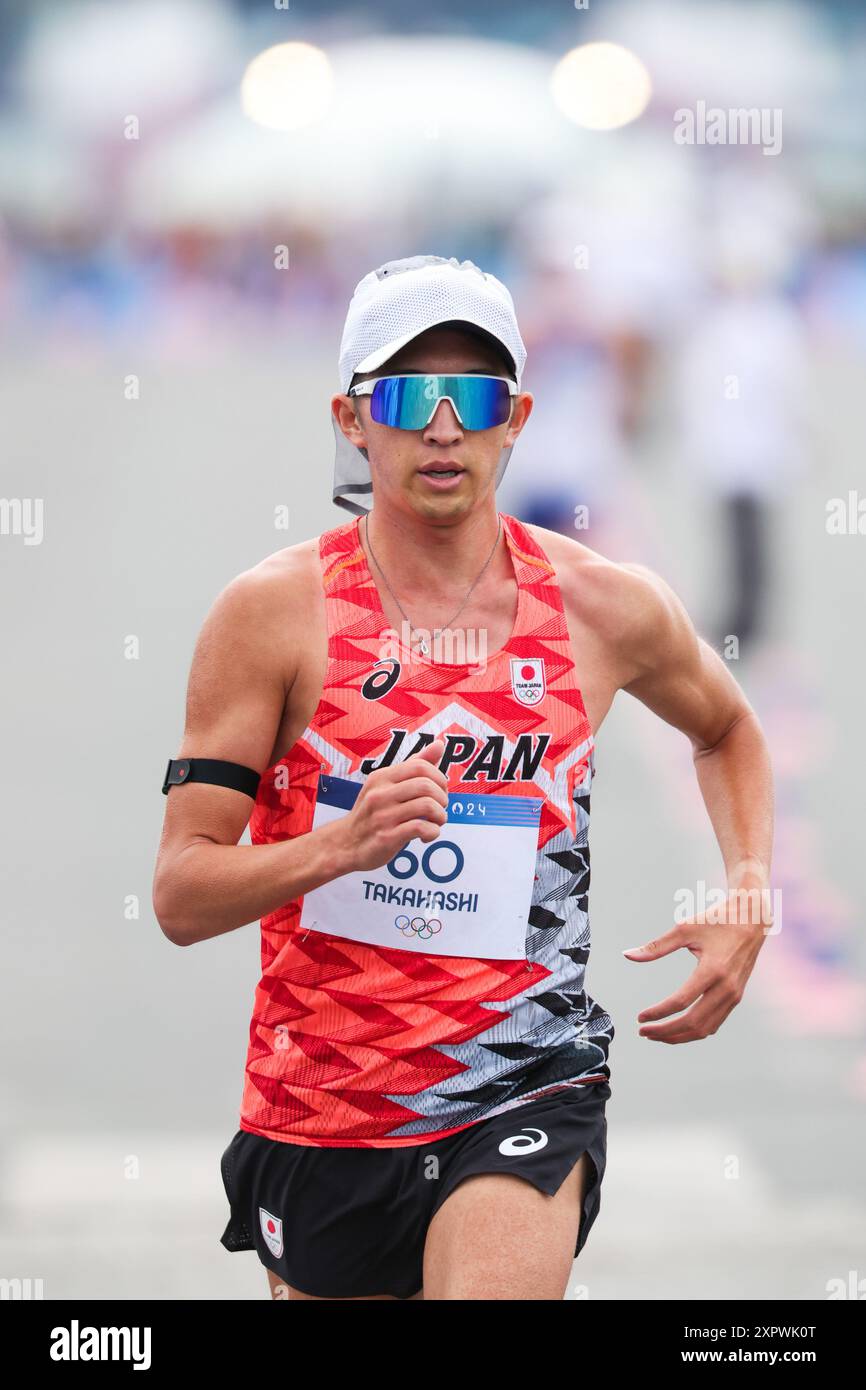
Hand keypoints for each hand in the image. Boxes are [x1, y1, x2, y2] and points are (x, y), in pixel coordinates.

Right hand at [335, 737, 448, 873]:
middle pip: (427, 786)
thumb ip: (413, 766)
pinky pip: (421, 828)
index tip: (439, 790)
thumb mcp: (386, 786)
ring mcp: (382, 816)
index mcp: (381, 778)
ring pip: (427, 806)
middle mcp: (380, 794)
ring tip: (435, 822)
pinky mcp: (386, 837)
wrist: (345, 844)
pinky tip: (426, 836)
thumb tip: (439, 745)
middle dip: (442, 798)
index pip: (420, 766)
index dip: (439, 777)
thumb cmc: (371, 814)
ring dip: (440, 816)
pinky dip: (432, 832)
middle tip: (439, 808)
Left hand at [622, 881, 772, 1042]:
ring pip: (706, 1028)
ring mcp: (734, 995)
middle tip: (643, 1031)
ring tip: (657, 1034)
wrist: (752, 919)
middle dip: (666, 1032)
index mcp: (713, 970)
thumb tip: (627, 955)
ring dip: (680, 1036)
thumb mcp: (684, 929)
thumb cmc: (716, 920)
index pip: (680, 1001)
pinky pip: (715, 1022)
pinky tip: (679, 1028)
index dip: (658, 1013)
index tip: (640, 1017)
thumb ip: (656, 946)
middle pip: (693, 1022)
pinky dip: (695, 1030)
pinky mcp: (737, 997)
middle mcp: (726, 987)